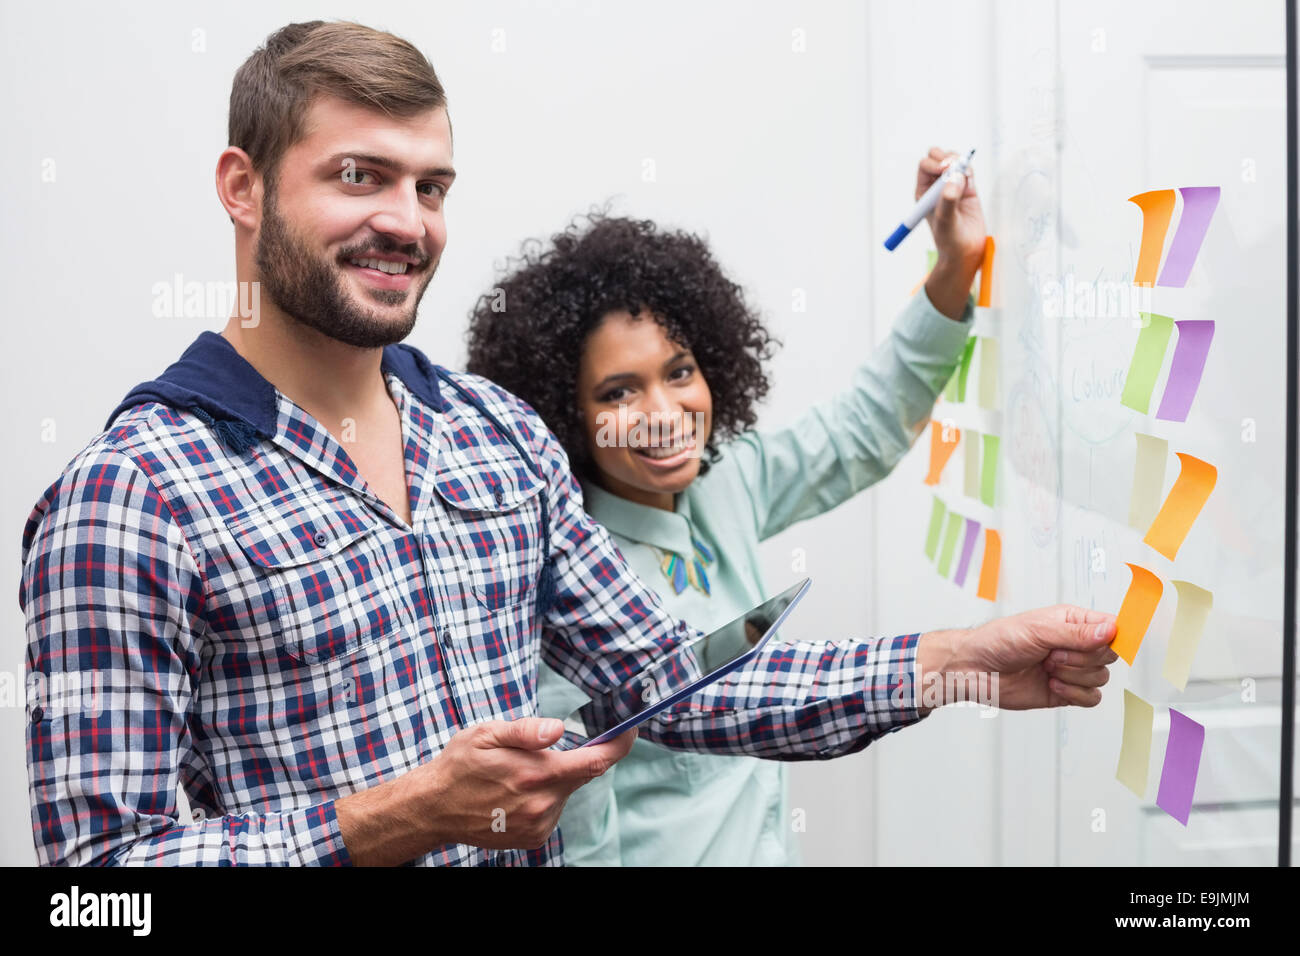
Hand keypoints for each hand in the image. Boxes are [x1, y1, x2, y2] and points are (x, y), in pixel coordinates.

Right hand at [336, 717, 635, 863]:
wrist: (434, 808)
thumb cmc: (460, 766)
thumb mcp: (486, 734)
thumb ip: (525, 731)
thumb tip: (557, 729)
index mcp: (536, 775)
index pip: (596, 761)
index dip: (619, 743)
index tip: (629, 728)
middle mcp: (543, 805)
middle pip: (583, 775)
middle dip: (576, 756)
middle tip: (547, 747)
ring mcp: (539, 824)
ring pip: (566, 791)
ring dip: (555, 778)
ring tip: (518, 773)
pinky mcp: (534, 837)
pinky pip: (553, 809)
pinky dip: (545, 796)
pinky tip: (516, 792)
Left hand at [916, 146, 986, 267]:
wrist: (966, 251)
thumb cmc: (950, 240)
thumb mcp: (945, 222)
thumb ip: (948, 200)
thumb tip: (955, 178)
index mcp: (923, 192)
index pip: (924, 166)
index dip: (934, 163)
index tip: (945, 169)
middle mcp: (935, 187)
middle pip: (937, 157)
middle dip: (946, 157)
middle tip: (955, 166)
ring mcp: (952, 185)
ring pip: (953, 160)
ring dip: (959, 161)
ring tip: (964, 175)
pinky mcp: (967, 188)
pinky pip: (967, 169)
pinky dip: (969, 168)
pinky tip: (969, 179)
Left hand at [917, 605, 1118, 712]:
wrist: (977, 669)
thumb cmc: (1000, 640)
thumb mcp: (1038, 630)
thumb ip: (1076, 633)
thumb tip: (1111, 630)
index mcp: (1072, 622)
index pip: (1112, 627)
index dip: (1112, 636)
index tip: (1101, 642)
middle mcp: (1076, 645)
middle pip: (1108, 655)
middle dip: (1081, 658)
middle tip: (1051, 655)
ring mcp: (1072, 670)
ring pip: (1101, 677)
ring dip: (1073, 676)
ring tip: (1046, 668)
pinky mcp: (1067, 692)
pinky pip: (1092, 699)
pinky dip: (1074, 694)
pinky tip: (1051, 685)